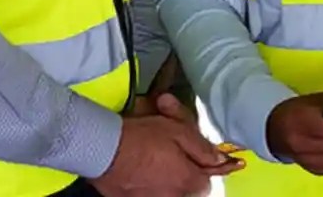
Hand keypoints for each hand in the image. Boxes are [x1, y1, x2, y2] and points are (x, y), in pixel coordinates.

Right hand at [91, 111, 244, 196]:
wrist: (100, 148)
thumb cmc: (142, 136)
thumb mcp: (178, 132)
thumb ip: (203, 149)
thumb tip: (222, 160)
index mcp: (187, 182)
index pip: (207, 183)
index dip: (204, 168)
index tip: (201, 158)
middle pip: (188, 191)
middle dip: (186, 176)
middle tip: (174, 157)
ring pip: (170, 194)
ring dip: (168, 181)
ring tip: (156, 163)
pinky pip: (150, 195)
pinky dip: (150, 186)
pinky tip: (142, 172)